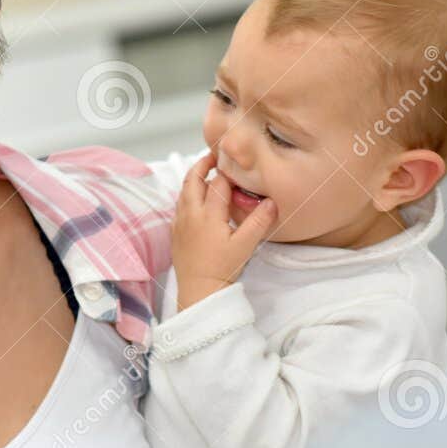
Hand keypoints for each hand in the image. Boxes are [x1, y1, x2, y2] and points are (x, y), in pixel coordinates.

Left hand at [172, 151, 277, 310]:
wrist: (199, 291)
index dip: (228, 172)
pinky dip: (187, 195)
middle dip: (202, 165)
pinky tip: (196, 199)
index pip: (218, 183)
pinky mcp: (175, 232)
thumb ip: (259, 221)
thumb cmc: (222, 269)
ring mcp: (180, 223)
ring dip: (193, 179)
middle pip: (192, 180)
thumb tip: (271, 201)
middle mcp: (190, 214)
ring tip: (205, 173)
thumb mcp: (245, 245)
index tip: (236, 165)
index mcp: (208, 214)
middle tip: (213, 156)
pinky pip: (179, 206)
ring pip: (183, 192)